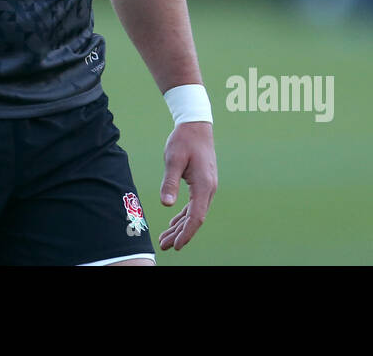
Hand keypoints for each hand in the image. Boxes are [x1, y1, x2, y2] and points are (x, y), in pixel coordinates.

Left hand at [158, 121, 216, 250]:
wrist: (196, 126)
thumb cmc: (184, 140)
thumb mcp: (173, 160)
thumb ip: (170, 182)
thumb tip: (167, 204)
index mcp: (204, 185)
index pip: (196, 216)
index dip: (186, 232)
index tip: (176, 245)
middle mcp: (209, 189)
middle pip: (195, 218)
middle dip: (180, 234)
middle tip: (164, 245)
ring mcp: (207, 187)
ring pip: (194, 212)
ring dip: (181, 226)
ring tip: (165, 238)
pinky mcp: (202, 183)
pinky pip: (194, 205)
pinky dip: (184, 215)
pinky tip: (174, 223)